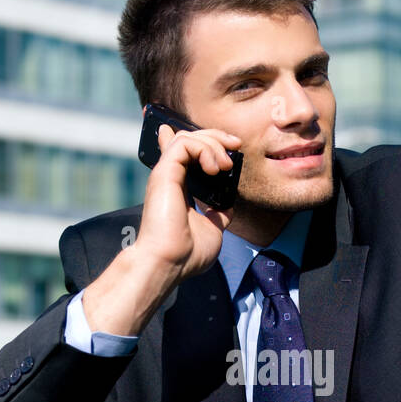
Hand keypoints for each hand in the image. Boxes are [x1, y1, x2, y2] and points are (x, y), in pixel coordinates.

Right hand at [134, 121, 241, 282]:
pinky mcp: (164, 172)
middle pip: (189, 140)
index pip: (186, 154)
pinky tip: (215, 168)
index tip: (232, 148)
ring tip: (225, 166)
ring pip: (187, 137)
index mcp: (179, 190)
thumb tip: (226, 205)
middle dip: (216, 137)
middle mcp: (170, 179)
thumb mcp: (212, 230)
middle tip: (236, 146)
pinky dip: (204, 149)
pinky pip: (184, 143)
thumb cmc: (186, 255)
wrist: (170, 264)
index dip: (207, 143)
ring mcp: (166, 175)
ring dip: (212, 144)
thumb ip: (218, 214)